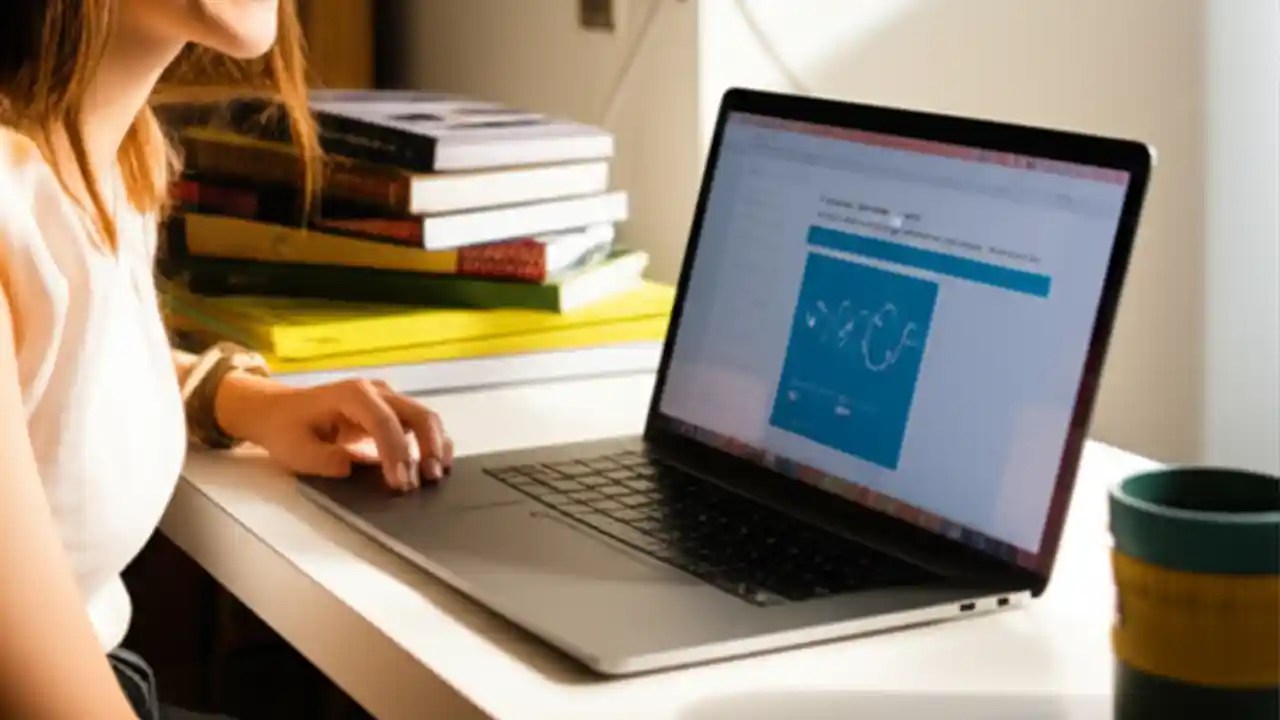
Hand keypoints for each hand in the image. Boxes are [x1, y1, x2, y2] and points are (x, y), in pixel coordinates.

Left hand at [214, 374, 453, 491]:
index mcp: (351, 394)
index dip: (396, 453)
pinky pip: (419, 425)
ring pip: (424, 417)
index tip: (399, 483)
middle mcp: (375, 391)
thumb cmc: (286, 429)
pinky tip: (436, 465)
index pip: (383, 422)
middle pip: (416, 414)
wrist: (278, 412)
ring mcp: (386, 399)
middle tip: (429, 479)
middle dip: (428, 447)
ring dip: (435, 446)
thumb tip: (354, 467)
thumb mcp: (296, 451)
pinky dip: (432, 444)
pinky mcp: (391, 413)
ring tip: (437, 475)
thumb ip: (325, 460)